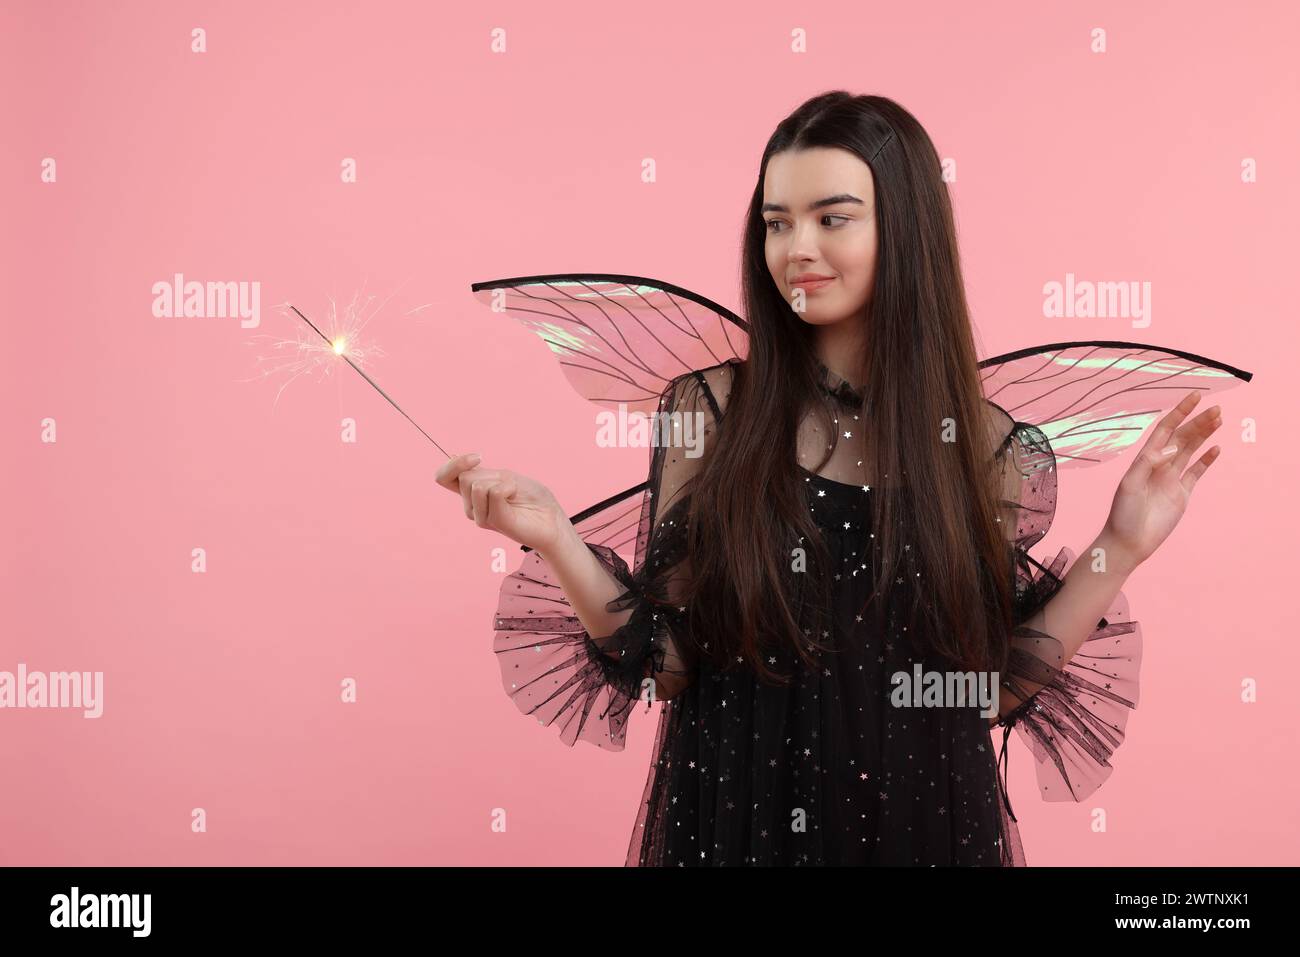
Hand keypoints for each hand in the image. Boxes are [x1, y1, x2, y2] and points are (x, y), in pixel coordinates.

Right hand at [435, 452, 569, 551]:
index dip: (453, 465)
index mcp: (471, 494)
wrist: (552, 518)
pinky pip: (494, 492)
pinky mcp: (494, 522)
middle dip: (489, 474)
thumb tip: (453, 457)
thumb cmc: (531, 497)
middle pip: (464, 477)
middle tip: (509, 486)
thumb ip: (479, 473)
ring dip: (501, 482)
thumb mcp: (504, 476)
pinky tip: (516, 500)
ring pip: (476, 485)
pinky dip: (509, 488)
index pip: (443, 477)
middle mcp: (471, 507)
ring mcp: (480, 516)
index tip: (476, 458)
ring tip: (514, 495)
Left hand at [1100, 391, 1223, 571]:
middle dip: (1198, 422)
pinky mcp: (1181, 494)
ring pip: (1191, 451)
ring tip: (1219, 420)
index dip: (1180, 412)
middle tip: (1217, 409)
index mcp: (1145, 459)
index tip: (1195, 397)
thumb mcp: (1130, 485)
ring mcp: (1171, 479)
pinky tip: (1216, 448)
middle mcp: (1159, 465)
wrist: (1129, 542)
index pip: (1165, 429)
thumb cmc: (1123, 514)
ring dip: (1204, 435)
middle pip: (1182, 437)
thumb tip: (1173, 447)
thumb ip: (1149, 463)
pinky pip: (1196, 473)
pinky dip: (1206, 460)